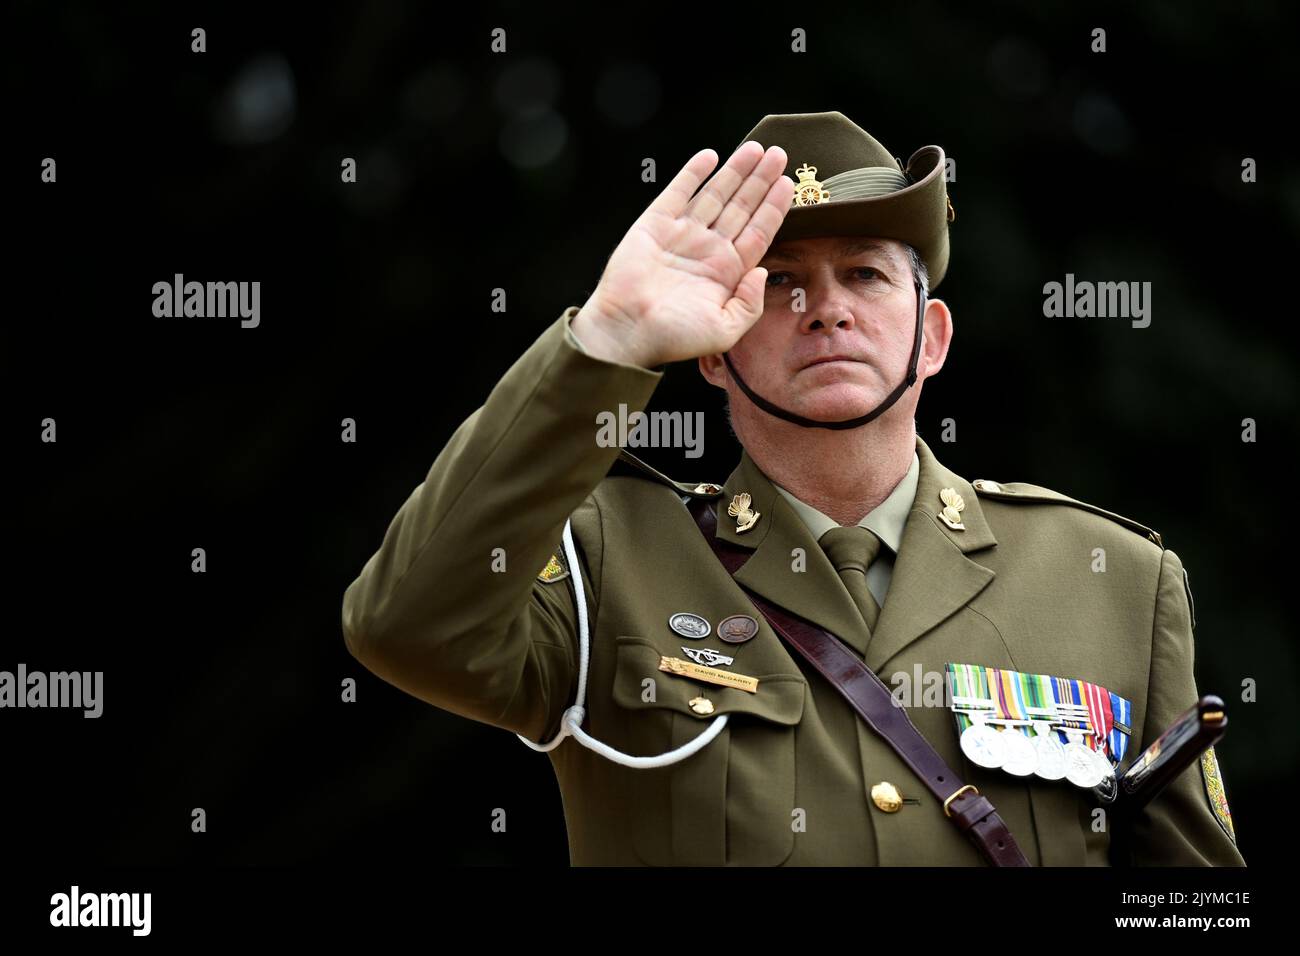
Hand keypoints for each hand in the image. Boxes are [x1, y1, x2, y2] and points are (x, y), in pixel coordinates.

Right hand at [571, 141, 794, 367]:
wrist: (627, 330)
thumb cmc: (674, 337)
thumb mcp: (726, 330)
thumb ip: (750, 303)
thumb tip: (763, 271)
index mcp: (726, 273)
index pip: (758, 232)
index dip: (774, 207)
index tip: (789, 184)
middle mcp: (707, 249)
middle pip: (741, 207)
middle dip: (760, 180)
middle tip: (779, 154)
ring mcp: (681, 234)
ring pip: (716, 194)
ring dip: (735, 171)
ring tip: (756, 148)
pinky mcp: (654, 224)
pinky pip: (679, 192)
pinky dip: (694, 173)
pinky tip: (711, 156)